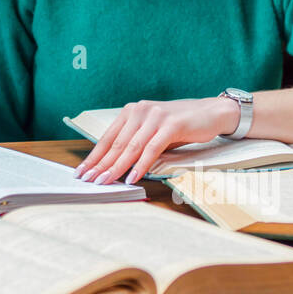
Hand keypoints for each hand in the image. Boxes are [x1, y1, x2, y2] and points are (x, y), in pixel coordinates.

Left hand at [74, 97, 239, 184]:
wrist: (211, 112)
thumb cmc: (179, 126)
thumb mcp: (152, 131)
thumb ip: (135, 142)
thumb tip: (113, 166)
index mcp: (131, 111)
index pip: (108, 138)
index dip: (94, 156)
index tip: (82, 172)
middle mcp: (140, 111)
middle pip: (116, 144)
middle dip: (100, 165)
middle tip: (88, 180)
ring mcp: (155, 116)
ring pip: (131, 147)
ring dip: (116, 167)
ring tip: (105, 182)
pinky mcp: (171, 125)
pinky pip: (151, 149)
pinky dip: (140, 165)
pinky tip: (132, 177)